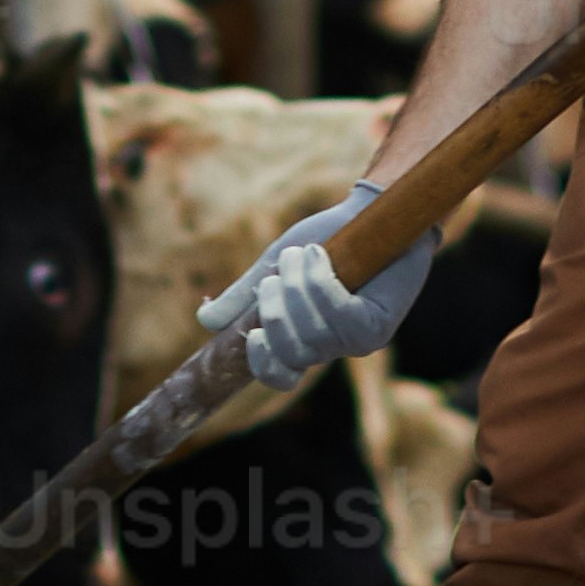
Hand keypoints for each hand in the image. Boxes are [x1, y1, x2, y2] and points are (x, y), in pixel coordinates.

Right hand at [198, 184, 438, 388]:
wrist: (370, 210)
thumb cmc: (327, 239)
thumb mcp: (275, 266)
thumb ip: (244, 295)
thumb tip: (205, 321)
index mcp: (304, 338)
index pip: (279, 375)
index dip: (263, 362)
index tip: (252, 334)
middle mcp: (330, 347)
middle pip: (291, 351)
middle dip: (276, 309)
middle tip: (280, 273)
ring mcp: (357, 340)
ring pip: (314, 332)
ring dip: (300, 285)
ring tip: (306, 254)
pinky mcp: (378, 324)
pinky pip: (342, 316)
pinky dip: (323, 283)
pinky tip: (321, 257)